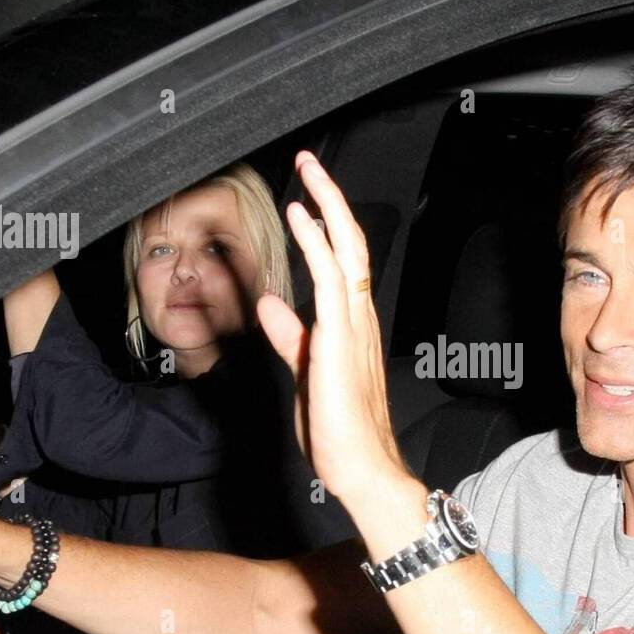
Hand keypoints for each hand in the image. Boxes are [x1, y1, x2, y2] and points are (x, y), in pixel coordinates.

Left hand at [257, 151, 410, 505]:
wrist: (363, 470)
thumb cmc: (340, 432)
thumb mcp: (306, 373)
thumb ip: (290, 337)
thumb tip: (270, 303)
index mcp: (353, 326)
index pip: (344, 263)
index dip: (327, 226)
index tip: (306, 198)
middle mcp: (359, 318)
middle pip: (352, 244)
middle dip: (331, 200)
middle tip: (311, 163)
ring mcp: (354, 326)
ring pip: (347, 251)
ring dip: (326, 208)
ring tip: (307, 173)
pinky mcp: (340, 339)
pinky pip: (332, 279)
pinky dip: (317, 243)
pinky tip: (300, 218)